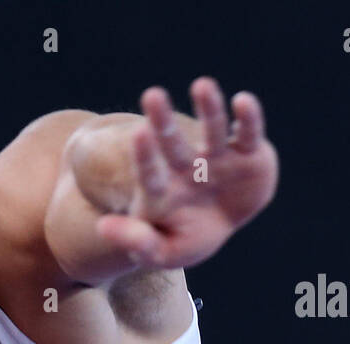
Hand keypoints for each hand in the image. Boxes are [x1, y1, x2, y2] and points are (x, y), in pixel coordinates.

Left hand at [84, 78, 277, 271]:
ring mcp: (217, 158)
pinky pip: (248, 133)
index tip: (138, 134)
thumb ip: (136, 242)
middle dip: (163, 121)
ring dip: (208, 108)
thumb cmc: (182, 237)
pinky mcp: (248, 154)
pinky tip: (244, 101)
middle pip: (172, 142)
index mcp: (163, 189)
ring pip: (212, 129)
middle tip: (152, 95)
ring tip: (202, 85)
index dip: (144, 156)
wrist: (218, 226)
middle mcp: (186, 167)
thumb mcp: (162, 252)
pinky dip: (248, 119)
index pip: (149, 172)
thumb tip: (101, 227)